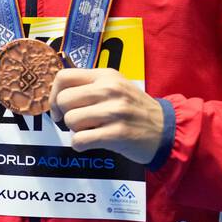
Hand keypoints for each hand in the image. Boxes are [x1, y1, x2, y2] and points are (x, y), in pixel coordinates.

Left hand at [49, 67, 165, 163]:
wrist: (168, 130)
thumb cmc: (135, 110)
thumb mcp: (116, 87)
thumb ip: (90, 86)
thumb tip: (57, 94)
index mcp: (106, 76)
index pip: (63, 77)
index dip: (54, 94)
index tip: (59, 108)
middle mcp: (110, 90)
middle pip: (64, 100)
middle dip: (64, 115)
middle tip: (76, 122)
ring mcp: (115, 112)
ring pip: (71, 120)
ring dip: (76, 130)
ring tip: (91, 131)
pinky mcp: (117, 134)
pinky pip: (80, 140)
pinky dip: (80, 145)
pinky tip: (91, 143)